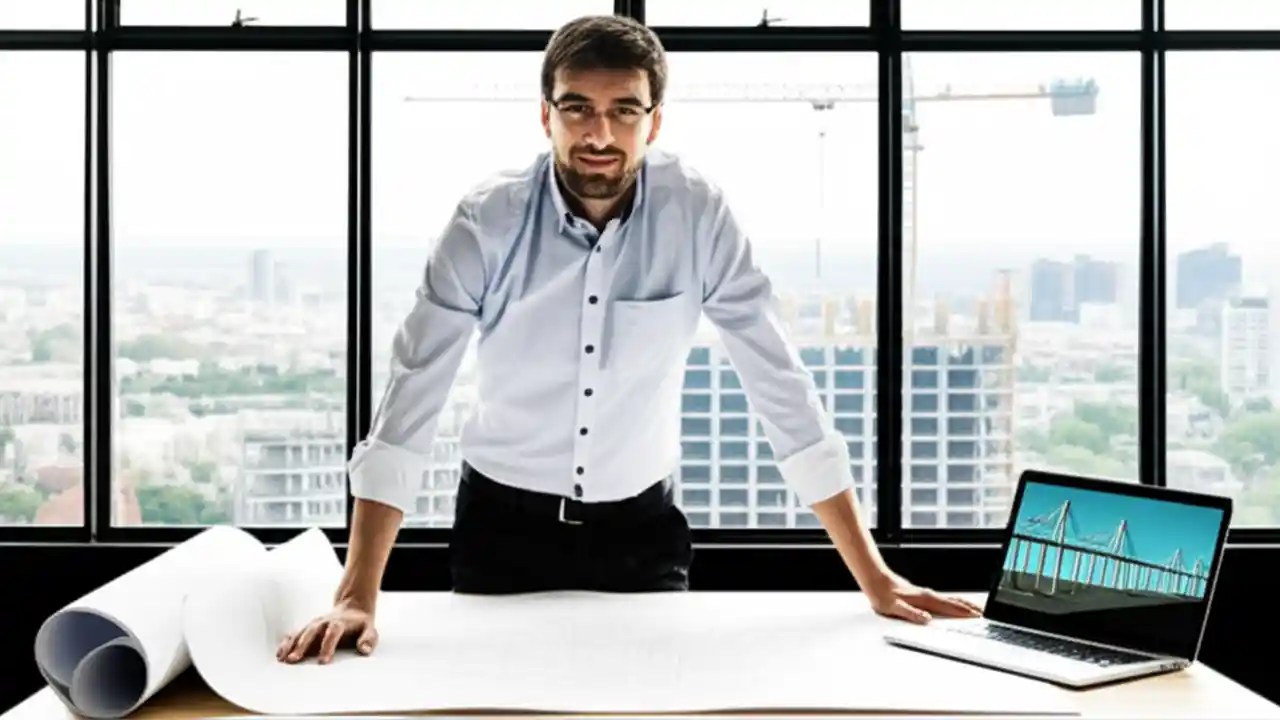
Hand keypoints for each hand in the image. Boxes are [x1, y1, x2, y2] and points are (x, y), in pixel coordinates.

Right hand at [276, 601, 377, 663]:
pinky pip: (294, 634)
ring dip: (291, 645)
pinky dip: (286, 643)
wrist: (353, 608)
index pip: (333, 632)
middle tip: (294, 660)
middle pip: (312, 631)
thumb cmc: (361, 625)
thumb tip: (364, 650)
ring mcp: (314, 624)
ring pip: (300, 632)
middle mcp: (324, 622)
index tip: (323, 661)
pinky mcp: (307, 628)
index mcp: (340, 622)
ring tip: (282, 659)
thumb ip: (368, 640)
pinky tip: (280, 655)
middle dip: (303, 645)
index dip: (328, 646)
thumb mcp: (370, 630)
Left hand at [867, 571, 982, 624]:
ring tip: (975, 610)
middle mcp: (928, 595)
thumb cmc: (882, 595)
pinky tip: (953, 606)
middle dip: (969, 608)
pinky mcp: (922, 595)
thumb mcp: (894, 607)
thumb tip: (925, 619)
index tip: (977, 617)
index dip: (963, 612)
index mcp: (924, 599)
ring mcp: (926, 594)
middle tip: (984, 614)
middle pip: (954, 601)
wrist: (875, 580)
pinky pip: (943, 600)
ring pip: (950, 599)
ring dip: (964, 605)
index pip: (949, 607)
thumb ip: (910, 614)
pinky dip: (953, 603)